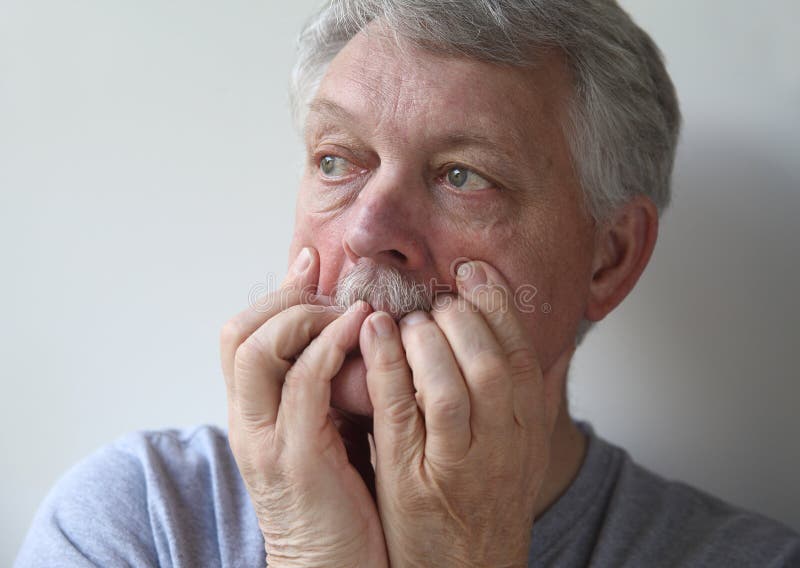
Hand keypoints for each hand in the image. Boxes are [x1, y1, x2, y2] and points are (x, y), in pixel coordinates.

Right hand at [220, 247, 387, 567]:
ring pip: (256, 350)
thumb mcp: (326, 432)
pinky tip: (360, 330)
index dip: (276, 292)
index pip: (243, 335)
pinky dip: (327, 347)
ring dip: (304, 315)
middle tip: (328, 282)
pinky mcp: (296, 459)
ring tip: (347, 307)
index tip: (312, 259)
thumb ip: (326, 387)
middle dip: (283, 296)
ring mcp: (266, 440)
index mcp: (255, 413)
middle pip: (238, 333)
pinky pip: (302, 385)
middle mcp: (249, 422)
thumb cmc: (339, 501)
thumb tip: (353, 334)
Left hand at [359, 261, 562, 567]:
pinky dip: (389, 364)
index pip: (522, 355)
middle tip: (437, 302)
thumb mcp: (518, 452)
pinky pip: (402, 411)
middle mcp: (501, 447)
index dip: (498, 305)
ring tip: (410, 321)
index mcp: (527, 432)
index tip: (474, 271)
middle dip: (463, 318)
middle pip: (491, 364)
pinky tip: (377, 333)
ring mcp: (457, 465)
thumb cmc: (483, 504)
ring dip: (428, 339)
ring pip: (451, 386)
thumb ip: (521, 398)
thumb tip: (522, 339)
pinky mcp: (413, 479)